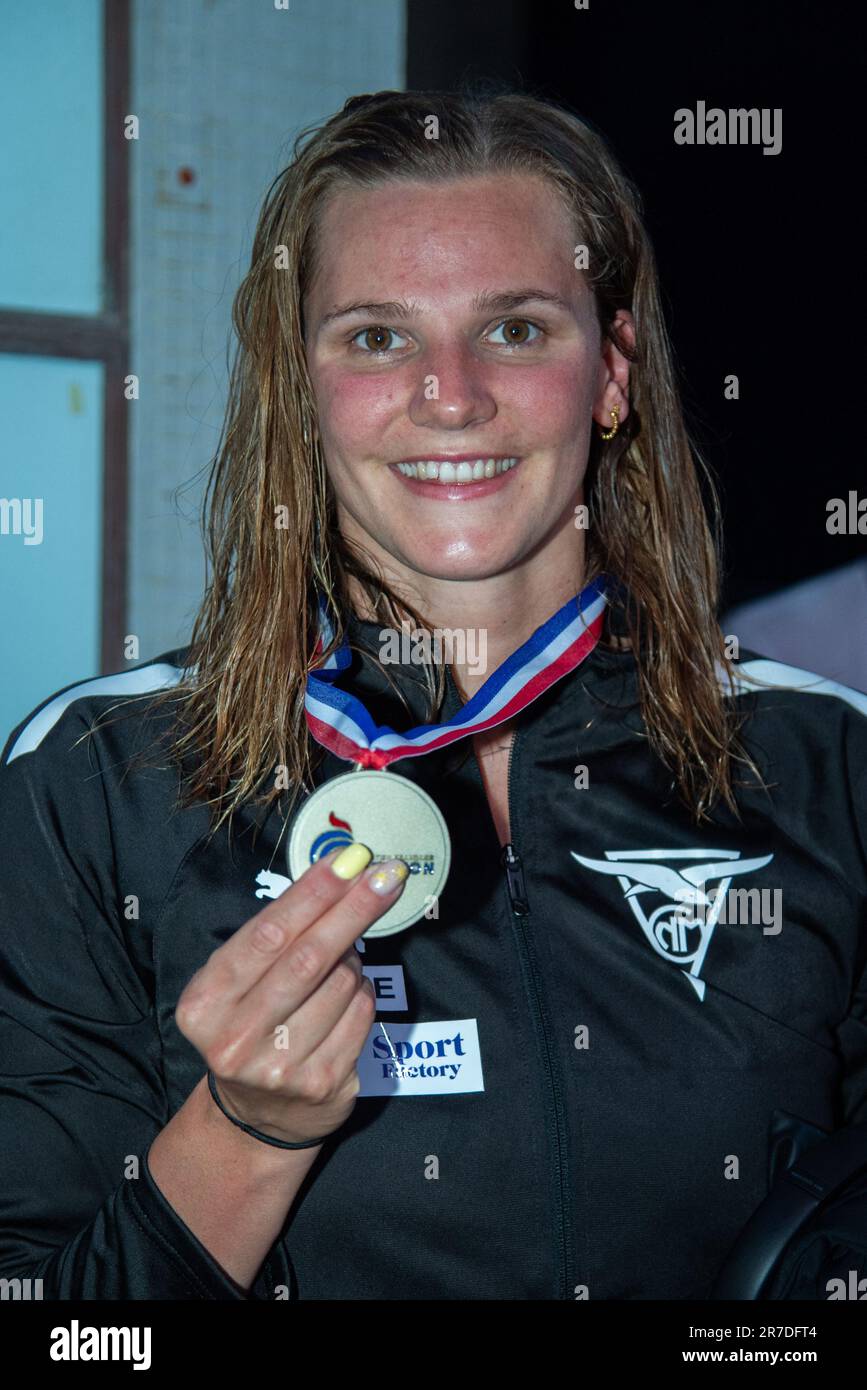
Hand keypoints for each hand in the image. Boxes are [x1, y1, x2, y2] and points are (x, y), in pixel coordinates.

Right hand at [175, 844, 407, 1145]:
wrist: (257, 1116)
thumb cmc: (251, 1024)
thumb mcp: (240, 982)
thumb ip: (276, 936)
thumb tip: (342, 872)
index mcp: (205, 1003)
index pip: (268, 934)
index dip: (314, 892)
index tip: (349, 859)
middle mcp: (235, 1039)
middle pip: (310, 958)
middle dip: (353, 909)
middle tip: (386, 874)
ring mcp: (280, 1068)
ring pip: (342, 984)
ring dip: (354, 959)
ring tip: (342, 959)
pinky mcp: (321, 1084)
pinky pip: (361, 1014)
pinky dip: (363, 992)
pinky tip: (350, 993)